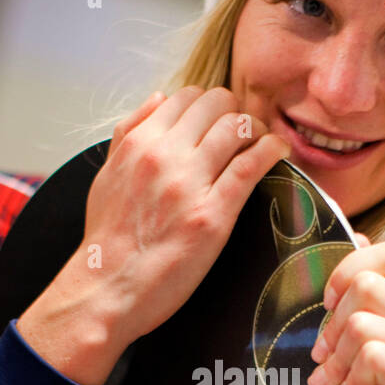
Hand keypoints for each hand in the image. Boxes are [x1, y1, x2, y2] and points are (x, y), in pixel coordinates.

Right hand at [17, 86, 289, 384]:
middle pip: (217, 104)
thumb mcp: (106, 174)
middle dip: (235, 112)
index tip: (218, 120)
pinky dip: (271, 150)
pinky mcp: (212, 214)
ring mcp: (189, 183)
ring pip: (238, 128)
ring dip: (256, 130)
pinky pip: (251, 165)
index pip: (186, 96)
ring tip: (261, 144)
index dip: (208, 105)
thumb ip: (130, 131)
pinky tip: (278, 152)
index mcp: (139, 143)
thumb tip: (158, 96)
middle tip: (242, 133)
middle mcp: (164, 155)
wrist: (106, 289)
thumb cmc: (107, 239)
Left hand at [306, 238, 384, 384]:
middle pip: (366, 286)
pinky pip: (376, 356)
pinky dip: (353, 379)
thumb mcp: (339, 348)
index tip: (326, 306)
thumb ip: (345, 304)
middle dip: (332, 326)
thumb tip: (354, 239)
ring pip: (363, 325)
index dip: (347, 271)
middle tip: (326, 361)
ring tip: (338, 384)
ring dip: (339, 360)